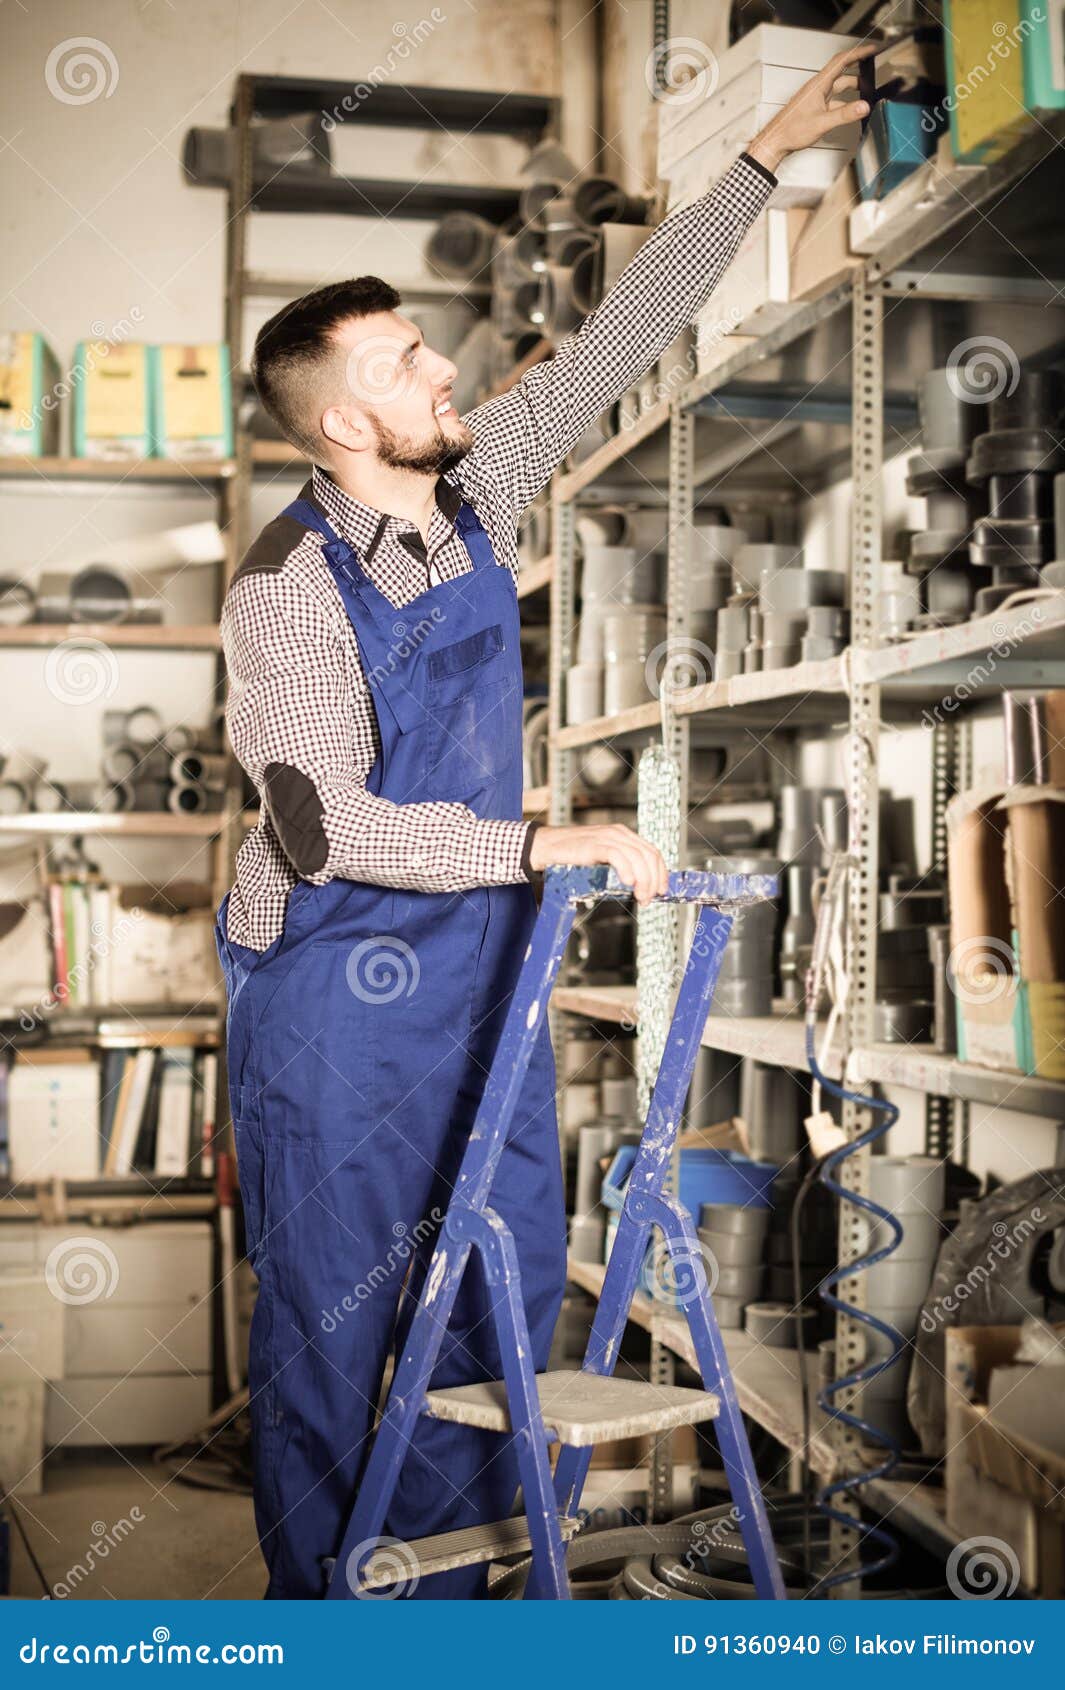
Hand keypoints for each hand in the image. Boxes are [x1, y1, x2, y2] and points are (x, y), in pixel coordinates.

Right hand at [529, 823, 668, 906]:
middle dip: (654, 880)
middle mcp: (619, 834)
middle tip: (648, 899)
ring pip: (637, 857)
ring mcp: (607, 837)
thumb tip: (638, 888)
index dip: (661, 873)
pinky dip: (627, 870)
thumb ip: (620, 867)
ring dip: (643, 880)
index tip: (661, 891)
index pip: (652, 852)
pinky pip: (617, 855)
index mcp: (624, 836)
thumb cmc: (573, 857)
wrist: (547, 848)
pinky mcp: (595, 844)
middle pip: (648, 855)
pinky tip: (628, 883)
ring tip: (640, 897)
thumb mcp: (602, 861)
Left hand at [745, 40, 879, 177]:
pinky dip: (845, 102)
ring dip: (853, 88)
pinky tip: (851, 110)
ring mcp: (816, 97)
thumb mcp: (822, 122)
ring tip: (867, 91)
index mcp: (819, 85)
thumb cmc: (791, 130)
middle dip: (859, 68)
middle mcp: (818, 88)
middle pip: (842, 72)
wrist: (776, 141)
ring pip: (838, 87)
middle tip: (873, 67)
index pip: (841, 61)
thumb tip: (863, 106)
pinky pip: (834, 100)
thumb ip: (844, 114)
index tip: (872, 49)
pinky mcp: (815, 107)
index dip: (858, 53)